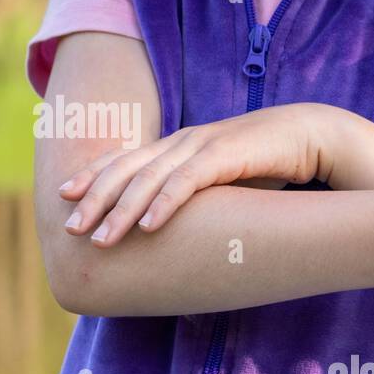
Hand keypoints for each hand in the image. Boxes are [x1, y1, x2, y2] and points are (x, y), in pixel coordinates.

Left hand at [59, 103, 326, 246]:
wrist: (310, 136)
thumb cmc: (265, 163)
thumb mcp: (218, 179)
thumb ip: (192, 195)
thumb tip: (167, 227)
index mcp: (176, 145)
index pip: (124, 159)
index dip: (92, 175)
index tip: (64, 196)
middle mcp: (182, 142)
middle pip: (126, 169)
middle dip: (94, 199)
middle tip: (70, 228)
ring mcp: (202, 145)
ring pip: (150, 178)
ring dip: (123, 210)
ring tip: (101, 238)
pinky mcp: (226, 155)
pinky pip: (188, 181)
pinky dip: (165, 203)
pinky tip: (149, 226)